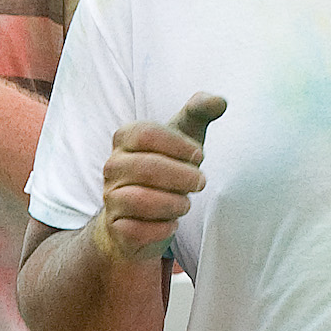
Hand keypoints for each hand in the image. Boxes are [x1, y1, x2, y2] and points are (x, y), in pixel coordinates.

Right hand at [94, 93, 224, 264]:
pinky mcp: (116, 228)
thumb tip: (220, 101)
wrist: (141, 214)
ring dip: (174, 203)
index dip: (179, 145)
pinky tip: (172, 223)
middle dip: (182, 177)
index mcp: (124, 138)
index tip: (199, 156)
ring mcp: (110, 198)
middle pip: (147, 167)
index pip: (147, 133)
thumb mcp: (184, 137)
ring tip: (186, 204)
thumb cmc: (167, 167)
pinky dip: (162, 228)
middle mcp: (112, 166)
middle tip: (200, 183)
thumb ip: (200, 112)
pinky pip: (138, 230)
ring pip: (140, 200)